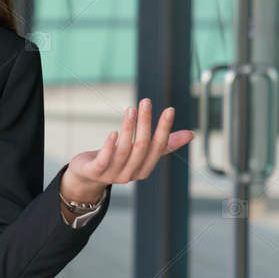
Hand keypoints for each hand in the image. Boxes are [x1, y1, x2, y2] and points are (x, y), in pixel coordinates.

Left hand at [63, 97, 194, 201]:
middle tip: (146, 101)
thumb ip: (164, 144)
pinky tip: (114, 132)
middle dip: (145, 123)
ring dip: (128, 127)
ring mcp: (112, 174)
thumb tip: (191, 134)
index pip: (158, 147)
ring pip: (124, 149)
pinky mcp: (96, 171)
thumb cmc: (118, 159)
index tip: (169, 109)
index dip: (164, 129)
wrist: (88, 175)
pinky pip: (105, 159)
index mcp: (145, 169)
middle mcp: (130, 174)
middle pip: (141, 146)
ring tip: (131, 109)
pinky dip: (110, 145)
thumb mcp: (140, 153)